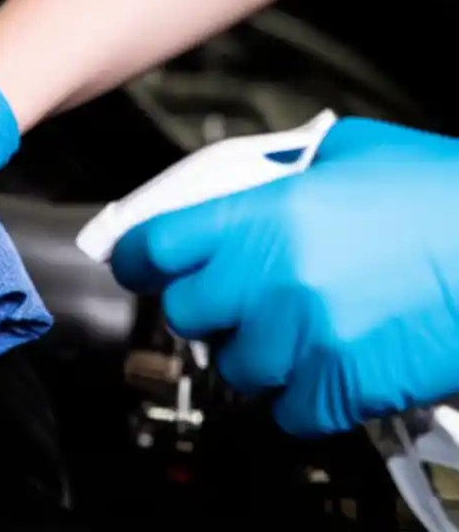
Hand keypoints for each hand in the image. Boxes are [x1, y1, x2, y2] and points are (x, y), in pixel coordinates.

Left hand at [112, 117, 458, 435]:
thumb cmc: (447, 200)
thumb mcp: (354, 154)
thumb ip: (282, 174)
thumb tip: (243, 188)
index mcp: (262, 216)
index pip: (152, 248)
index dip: (137, 258)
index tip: (139, 264)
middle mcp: (270, 280)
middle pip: (185, 314)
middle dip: (208, 307)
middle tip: (242, 296)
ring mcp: (302, 340)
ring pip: (235, 368)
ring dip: (259, 353)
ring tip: (307, 327)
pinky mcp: (340, 389)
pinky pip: (286, 411)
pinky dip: (303, 397)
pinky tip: (334, 365)